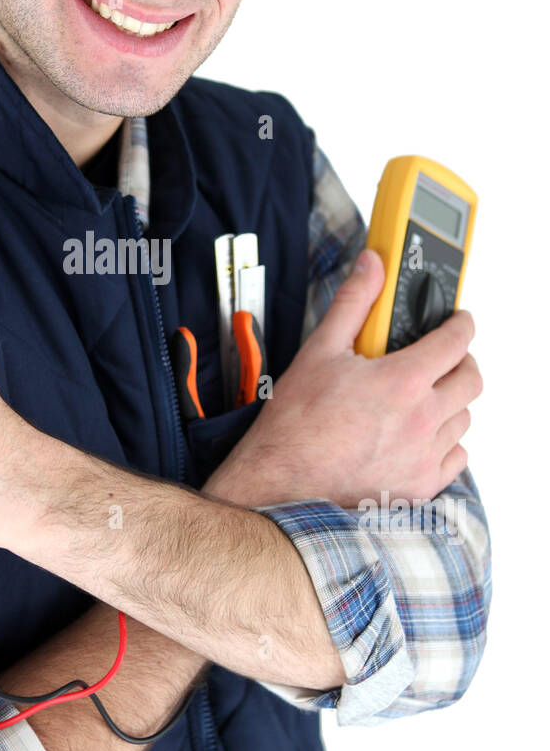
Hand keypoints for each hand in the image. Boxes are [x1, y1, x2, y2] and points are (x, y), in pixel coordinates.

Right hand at [204, 249, 482, 509]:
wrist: (280, 483)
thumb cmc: (295, 424)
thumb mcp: (320, 351)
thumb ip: (353, 302)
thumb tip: (371, 265)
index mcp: (402, 381)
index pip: (456, 341)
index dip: (461, 324)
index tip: (458, 321)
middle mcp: (422, 420)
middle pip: (471, 380)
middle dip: (462, 361)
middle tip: (444, 358)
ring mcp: (425, 456)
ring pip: (463, 418)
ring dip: (450, 402)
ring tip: (422, 397)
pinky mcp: (421, 485)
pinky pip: (456, 457)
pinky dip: (446, 442)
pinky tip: (419, 435)